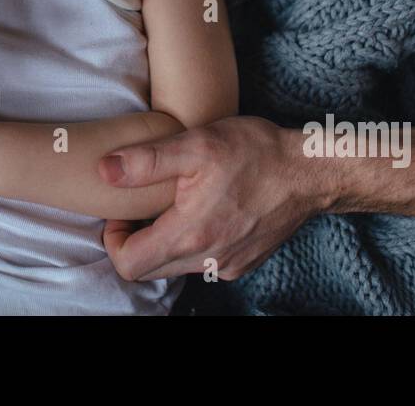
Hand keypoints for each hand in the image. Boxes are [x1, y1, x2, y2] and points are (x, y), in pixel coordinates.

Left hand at [98, 116, 338, 280]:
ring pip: (175, 268)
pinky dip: (191, 243)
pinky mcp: (243, 262)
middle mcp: (207, 260)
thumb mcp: (196, 144)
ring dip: (163, 242)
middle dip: (135, 241)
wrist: (309, 171)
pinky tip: (201, 210)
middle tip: (139, 206)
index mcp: (190, 234)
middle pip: (148, 270)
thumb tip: (104, 169)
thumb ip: (146, 160)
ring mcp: (227, 265)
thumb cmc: (255, 153)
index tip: (120, 212)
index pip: (129, 264)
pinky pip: (202, 263)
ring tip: (171, 204)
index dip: (114, 239)